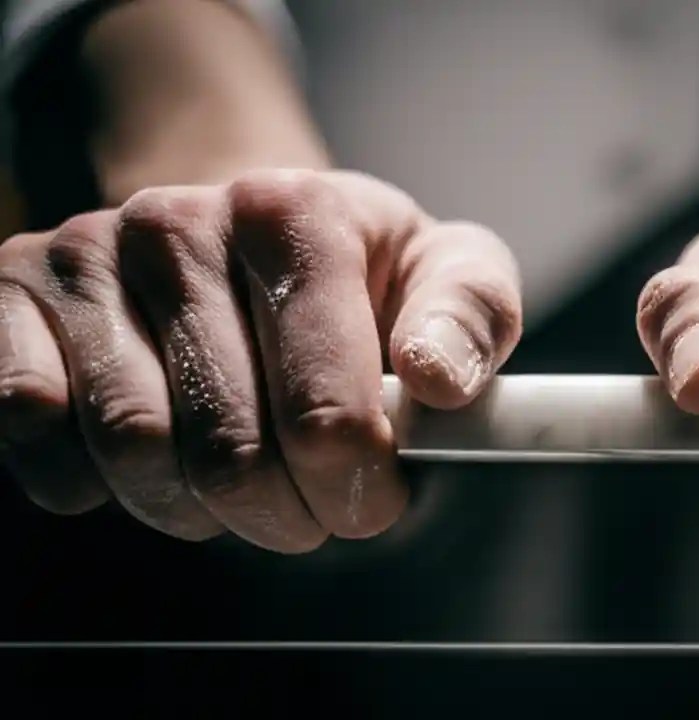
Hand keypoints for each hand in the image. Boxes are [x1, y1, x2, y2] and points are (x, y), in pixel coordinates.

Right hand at [0, 170, 520, 552]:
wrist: (237, 230)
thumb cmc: (350, 266)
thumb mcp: (443, 268)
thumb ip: (470, 316)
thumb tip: (439, 380)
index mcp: (293, 213)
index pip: (326, 408)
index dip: (355, 486)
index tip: (371, 501)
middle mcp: (178, 222)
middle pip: (228, 449)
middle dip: (283, 513)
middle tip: (307, 511)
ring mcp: (85, 256)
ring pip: (131, 450)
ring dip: (191, 506)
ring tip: (235, 483)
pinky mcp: (12, 296)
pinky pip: (31, 427)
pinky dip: (90, 476)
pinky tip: (149, 452)